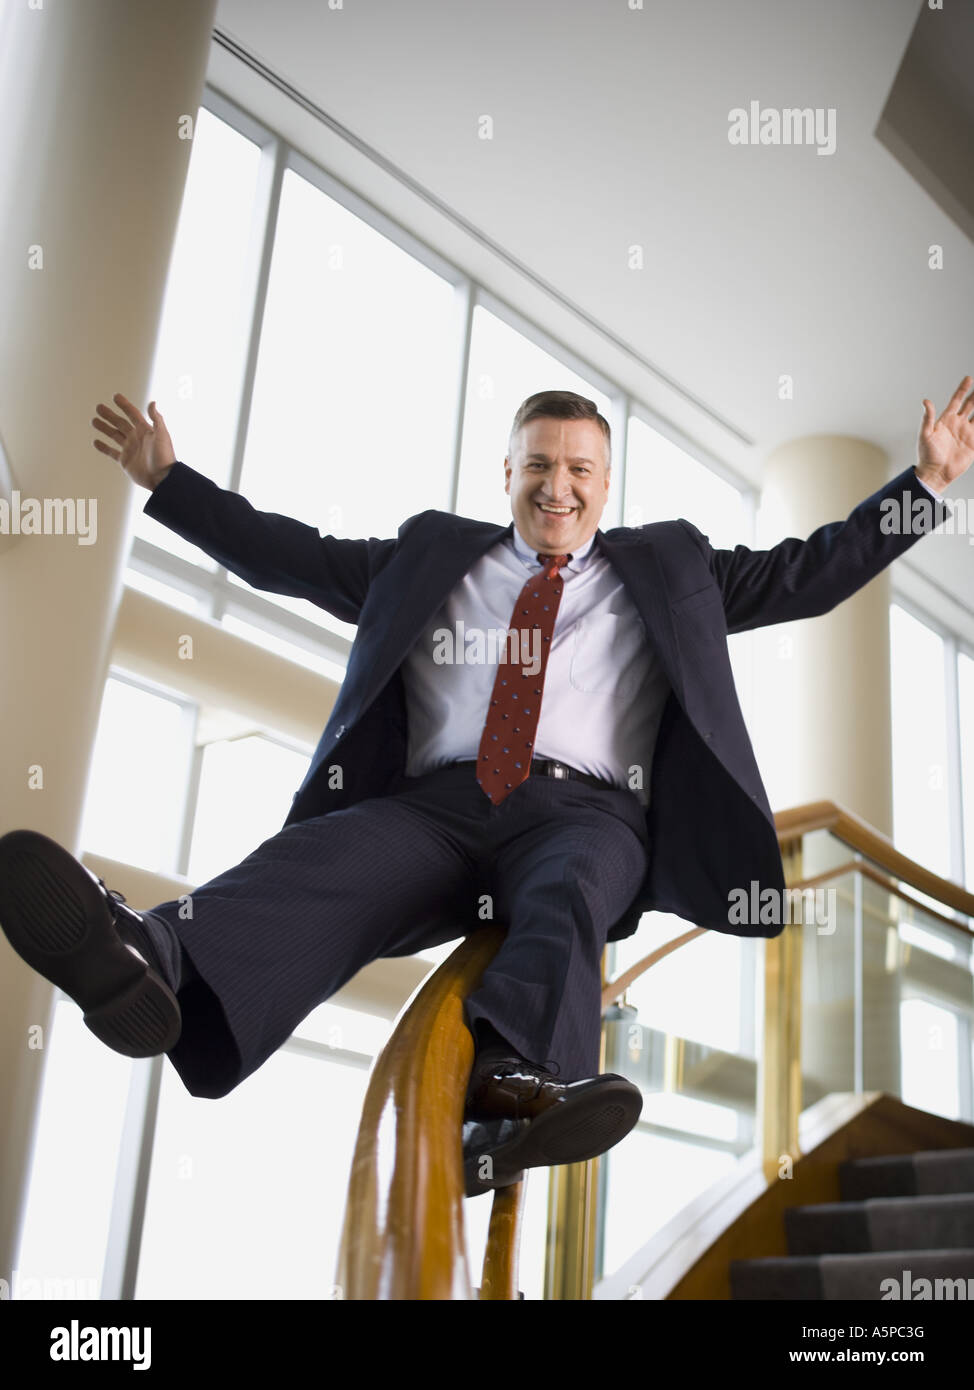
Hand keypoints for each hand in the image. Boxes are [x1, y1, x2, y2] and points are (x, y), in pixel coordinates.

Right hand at [91, 393, 175, 491]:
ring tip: (94, 420)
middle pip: (120, 423)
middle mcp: (136, 438)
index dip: (124, 405)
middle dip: (109, 415)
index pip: (132, 414)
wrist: (162, 478)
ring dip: (104, 428)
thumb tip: (152, 402)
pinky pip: (111, 452)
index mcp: (145, 430)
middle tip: (98, 407)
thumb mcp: (162, 435)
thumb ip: (156, 419)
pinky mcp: (125, 461)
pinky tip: (96, 441)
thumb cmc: (164, 457)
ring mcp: (130, 449)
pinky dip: (103, 447)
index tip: (115, 396)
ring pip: (114, 435)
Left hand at [915, 376, 973, 492]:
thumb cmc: (926, 455)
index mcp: (946, 420)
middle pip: (971, 405)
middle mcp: (958, 424)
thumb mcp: (925, 435)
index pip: (957, 400)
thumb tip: (925, 401)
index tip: (969, 379)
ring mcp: (967, 433)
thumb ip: (928, 418)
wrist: (935, 473)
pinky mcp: (973, 443)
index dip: (963, 389)